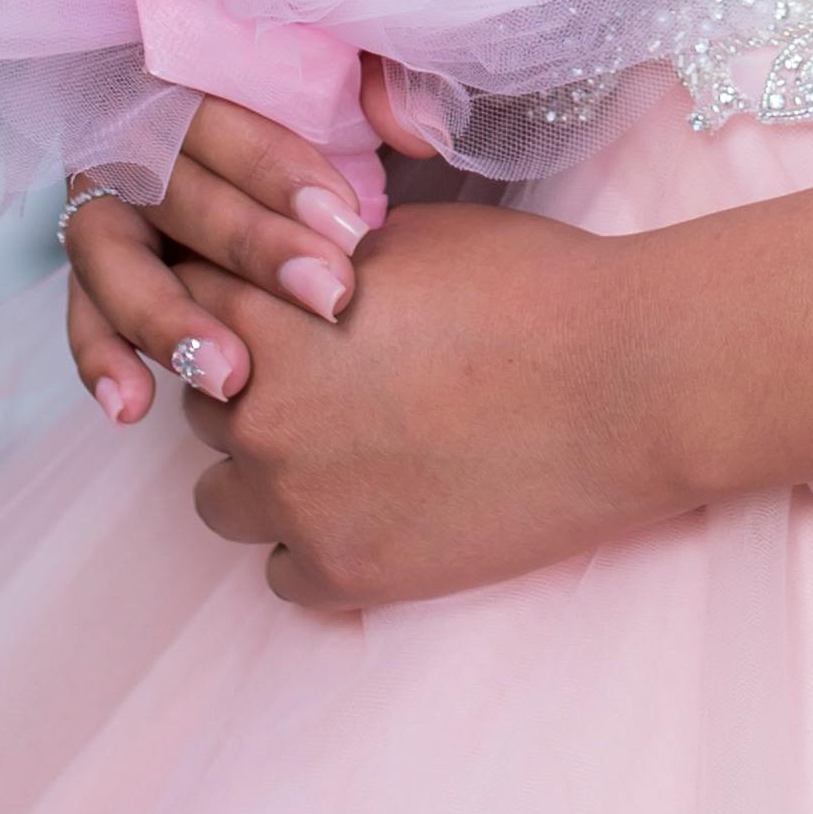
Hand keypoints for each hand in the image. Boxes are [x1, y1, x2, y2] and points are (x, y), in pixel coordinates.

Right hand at [61, 91, 375, 427]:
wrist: (271, 163)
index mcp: (187, 78)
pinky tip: (135, 406)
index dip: (279, 171)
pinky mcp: (95, 271)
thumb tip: (411, 129)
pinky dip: (101, 360)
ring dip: (168, 320)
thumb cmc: (318, 109)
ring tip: (230, 376)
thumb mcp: (347, 72)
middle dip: (251, 249)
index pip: (222, 119)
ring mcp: (106, 207)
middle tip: (329, 300)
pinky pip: (81, 314)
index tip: (348, 227)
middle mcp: (134, 139)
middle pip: (176, 193)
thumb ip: (381, 80)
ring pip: (113, 260)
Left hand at [168, 195, 669, 611]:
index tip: (276, 303)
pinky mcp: (346, 575)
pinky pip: (280, 570)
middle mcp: (263, 418)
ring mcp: (299, 507)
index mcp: (269, 321)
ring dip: (266, 471)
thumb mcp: (407, 238)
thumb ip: (318, 262)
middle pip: (196, 401)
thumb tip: (287, 272)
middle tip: (327, 375)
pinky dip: (316, 540)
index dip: (232, 297)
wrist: (626, 386)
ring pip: (222, 497)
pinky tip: (376, 505)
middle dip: (247, 383)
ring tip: (345, 448)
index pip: (186, 304)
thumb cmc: (532, 289)